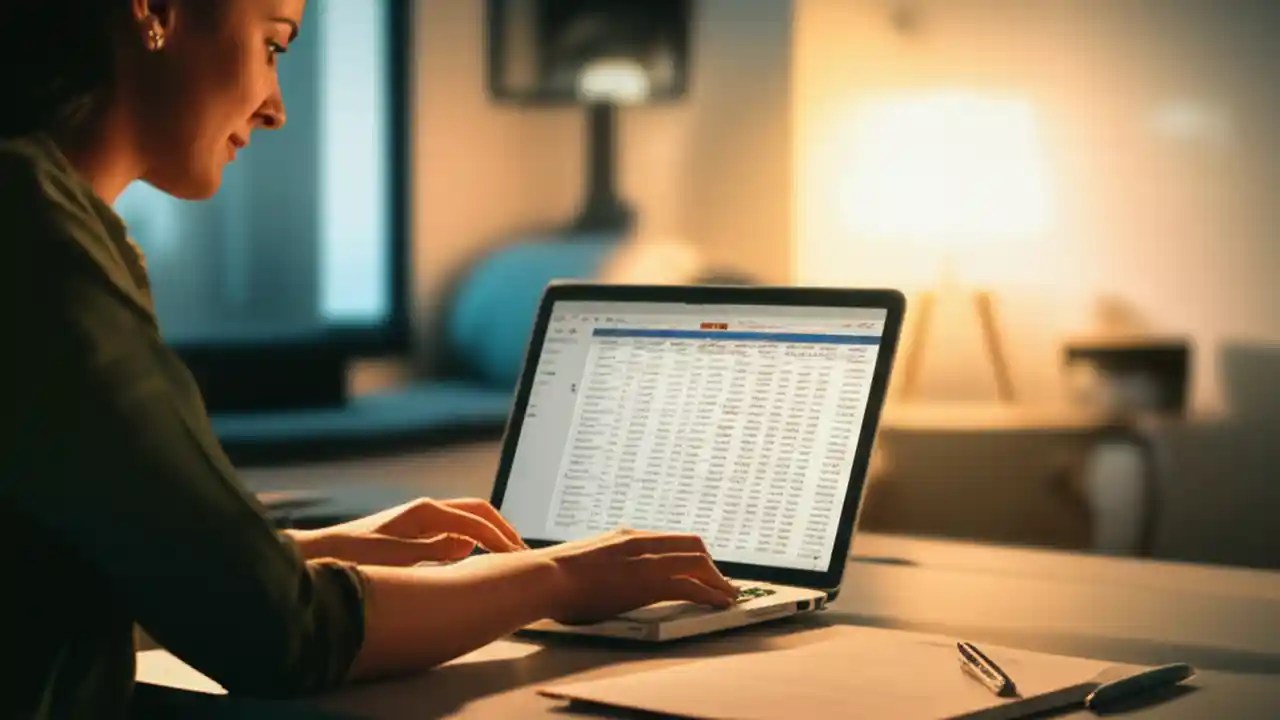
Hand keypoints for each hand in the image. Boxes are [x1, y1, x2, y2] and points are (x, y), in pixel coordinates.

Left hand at [287, 497, 526, 565]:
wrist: (321, 553)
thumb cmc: (353, 556)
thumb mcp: (396, 557)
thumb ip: (433, 551)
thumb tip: (468, 545)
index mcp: (425, 512)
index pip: (476, 523)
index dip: (500, 540)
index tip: (520, 558)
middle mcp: (425, 510)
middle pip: (477, 511)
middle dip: (502, 529)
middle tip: (523, 552)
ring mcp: (420, 518)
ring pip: (467, 519)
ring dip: (490, 533)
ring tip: (508, 554)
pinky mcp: (414, 530)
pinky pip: (454, 529)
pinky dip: (474, 538)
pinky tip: (476, 557)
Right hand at [532, 528, 737, 623]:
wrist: (545, 577)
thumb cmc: (555, 578)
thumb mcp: (587, 562)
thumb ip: (604, 565)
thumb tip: (603, 578)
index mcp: (626, 537)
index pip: (672, 541)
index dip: (692, 555)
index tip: (701, 570)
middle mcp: (641, 542)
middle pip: (692, 546)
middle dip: (710, 566)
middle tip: (719, 584)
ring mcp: (645, 560)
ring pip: (697, 563)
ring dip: (717, 581)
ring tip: (728, 596)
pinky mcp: (647, 582)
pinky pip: (690, 586)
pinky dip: (710, 594)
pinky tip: (719, 604)